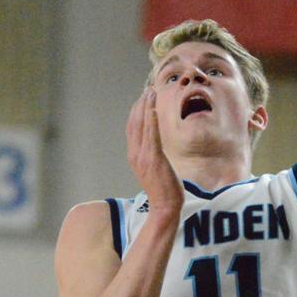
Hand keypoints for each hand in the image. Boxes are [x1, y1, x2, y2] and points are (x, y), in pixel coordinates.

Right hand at [126, 88, 181, 214]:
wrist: (164, 207)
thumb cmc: (163, 190)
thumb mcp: (153, 169)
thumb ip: (151, 155)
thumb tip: (155, 145)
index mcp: (134, 156)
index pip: (132, 128)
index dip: (137, 111)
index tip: (143, 98)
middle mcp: (135, 154)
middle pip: (134, 123)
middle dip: (140, 104)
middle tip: (148, 90)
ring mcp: (143, 156)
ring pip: (142, 126)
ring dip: (145, 107)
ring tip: (150, 92)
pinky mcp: (154, 159)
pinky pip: (151, 135)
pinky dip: (151, 119)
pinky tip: (153, 108)